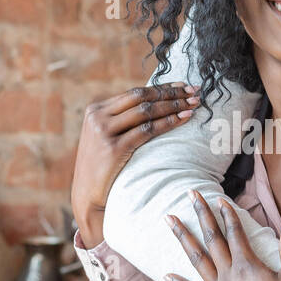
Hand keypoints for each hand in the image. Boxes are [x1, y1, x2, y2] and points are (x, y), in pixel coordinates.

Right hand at [71, 83, 198, 246]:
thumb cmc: (102, 166)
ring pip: (146, 111)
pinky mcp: (113, 148)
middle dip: (171, 93)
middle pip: (141, 98)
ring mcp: (104, 132)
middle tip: (194, 90)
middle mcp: (98, 117)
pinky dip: (168, 123)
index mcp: (95, 109)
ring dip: (173, 105)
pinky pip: (147, 130)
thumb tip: (154, 103)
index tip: (183, 85)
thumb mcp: (105, 137)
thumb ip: (121, 120)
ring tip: (194, 104)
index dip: (162, 88)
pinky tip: (184, 119)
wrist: (86, 195)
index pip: (134, 93)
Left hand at [163, 191, 280, 280]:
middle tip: (190, 194)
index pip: (234, 232)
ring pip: (196, 259)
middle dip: (200, 214)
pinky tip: (165, 275)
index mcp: (247, 266)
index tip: (220, 199)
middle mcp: (228, 275)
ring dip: (183, 238)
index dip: (227, 214)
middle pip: (211, 239)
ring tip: (170, 221)